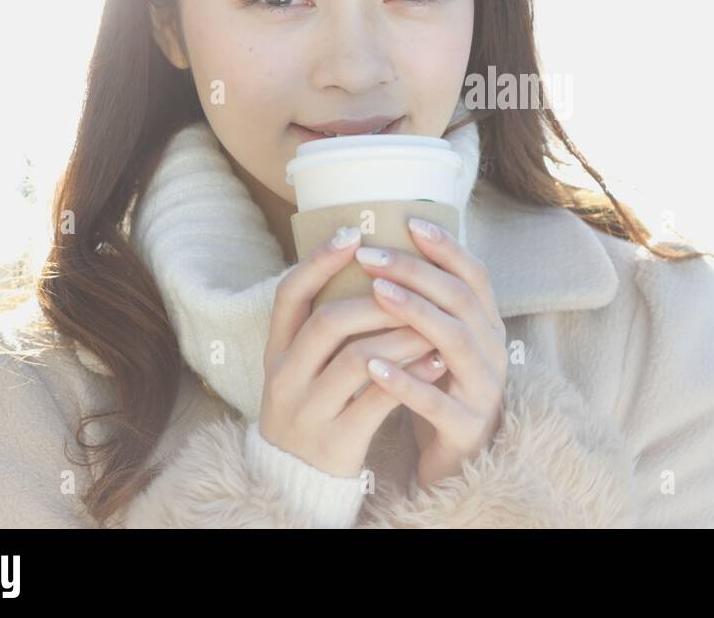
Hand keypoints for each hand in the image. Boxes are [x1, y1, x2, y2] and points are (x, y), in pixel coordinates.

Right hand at [258, 226, 447, 477]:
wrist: (297, 480)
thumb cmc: (314, 406)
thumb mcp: (302, 365)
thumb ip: (324, 324)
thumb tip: (369, 262)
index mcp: (276, 352)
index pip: (288, 295)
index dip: (319, 261)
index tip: (353, 232)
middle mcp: (285, 378)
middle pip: (327, 323)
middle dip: (376, 300)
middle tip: (411, 284)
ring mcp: (309, 411)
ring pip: (357, 359)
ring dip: (401, 335)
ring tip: (433, 321)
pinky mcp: (336, 441)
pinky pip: (378, 401)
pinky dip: (412, 376)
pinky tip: (437, 360)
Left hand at [355, 218, 506, 490]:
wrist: (454, 464)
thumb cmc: (438, 391)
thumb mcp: (439, 342)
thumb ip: (428, 304)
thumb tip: (387, 250)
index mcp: (486, 325)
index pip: (474, 274)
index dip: (446, 246)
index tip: (409, 221)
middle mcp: (492, 350)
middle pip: (460, 298)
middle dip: (415, 271)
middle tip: (369, 256)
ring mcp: (483, 388)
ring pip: (454, 341)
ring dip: (414, 313)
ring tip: (375, 293)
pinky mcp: (465, 427)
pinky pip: (436, 402)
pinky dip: (405, 381)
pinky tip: (372, 367)